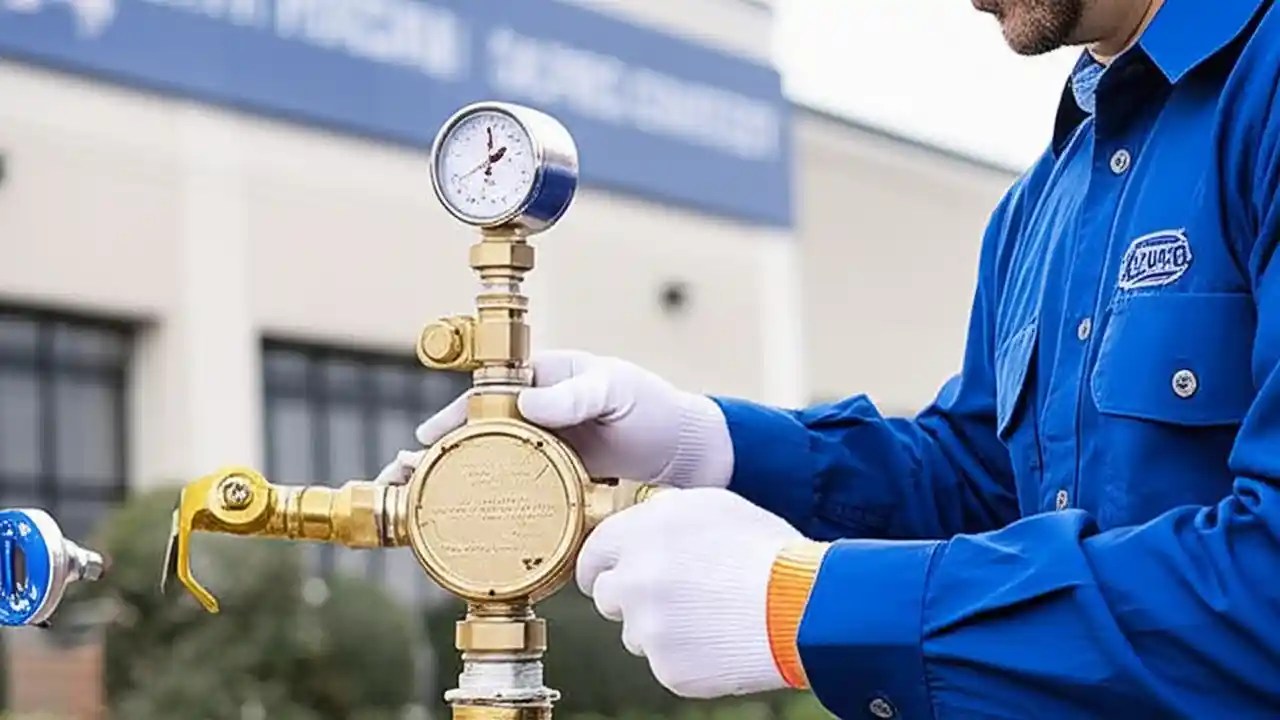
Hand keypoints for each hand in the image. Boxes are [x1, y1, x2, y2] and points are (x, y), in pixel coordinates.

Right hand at [374, 350, 732, 487]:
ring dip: (447, 478)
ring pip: (483, 461)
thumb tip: (531, 402)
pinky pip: (510, 485)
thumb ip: (579, 394)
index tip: (427, 437)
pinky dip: (482, 498)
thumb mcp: (618, 390)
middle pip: (472, 431)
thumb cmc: (653, 408)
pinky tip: (459, 518)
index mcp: (544, 379)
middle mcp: (534, 412)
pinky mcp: (550, 479)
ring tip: (411, 499)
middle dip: (433, 452)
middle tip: (400, 474)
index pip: (487, 395)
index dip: (452, 416)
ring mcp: (539, 447)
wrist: (685, 451)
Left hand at [576, 488, 802, 698]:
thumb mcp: (712, 505)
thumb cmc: (765, 550)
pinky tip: (718, 638)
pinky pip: (662, 662)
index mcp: (640, 532)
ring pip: (634, 633)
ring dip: (658, 627)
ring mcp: (647, 627)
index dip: (605, 565)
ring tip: (708, 614)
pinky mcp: (666, 667)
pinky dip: (684, 656)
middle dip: (630, 597)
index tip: (613, 573)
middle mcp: (634, 579)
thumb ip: (663, 514)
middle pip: (606, 596)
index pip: (593, 553)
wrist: (800, 606)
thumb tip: (641, 523)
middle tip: (671, 595)